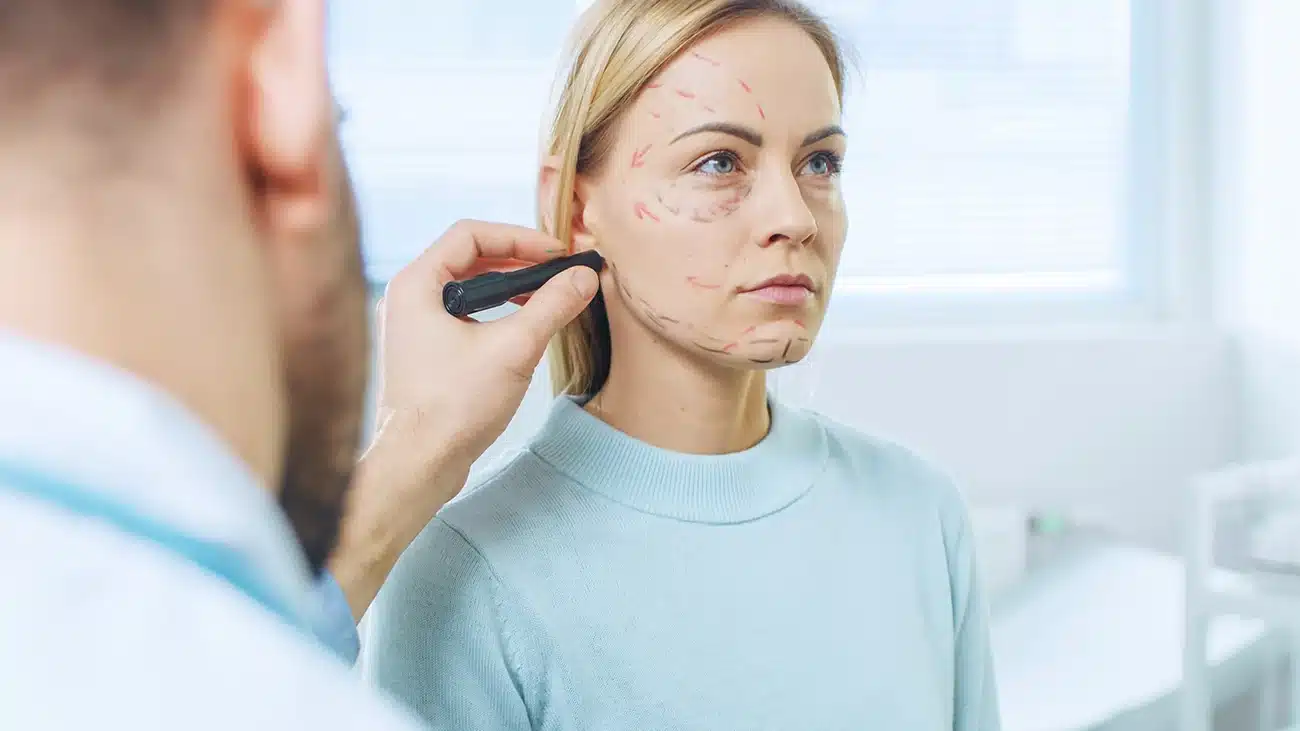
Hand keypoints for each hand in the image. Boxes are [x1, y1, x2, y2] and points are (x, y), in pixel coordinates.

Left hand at [329, 220, 597, 618]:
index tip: (557, 253)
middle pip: (469, 258)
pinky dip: (496, 313)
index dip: (519, 238)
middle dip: (518, 261)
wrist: (417, 465)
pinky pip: (463, 315)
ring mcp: (413, 327)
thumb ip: (552, 306)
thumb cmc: (454, 406)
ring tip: (547, 297)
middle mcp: (407, 298)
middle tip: (559, 271)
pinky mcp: (424, 353)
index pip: (471, 235)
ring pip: (468, 288)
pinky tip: (523, 329)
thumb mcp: (515, 349)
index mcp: (416, 284)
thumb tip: (585, 276)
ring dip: (510, 287)